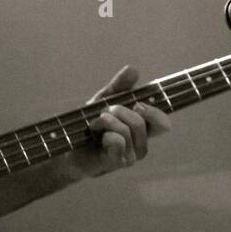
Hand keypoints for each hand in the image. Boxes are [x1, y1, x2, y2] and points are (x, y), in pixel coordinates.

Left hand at [61, 65, 170, 180]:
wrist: (67, 146)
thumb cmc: (89, 125)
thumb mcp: (103, 100)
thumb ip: (119, 86)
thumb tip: (133, 69)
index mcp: (142, 131)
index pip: (162, 124)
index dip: (154, 112)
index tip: (136, 104)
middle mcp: (139, 145)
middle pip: (141, 121)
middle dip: (119, 110)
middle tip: (104, 112)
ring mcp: (130, 156)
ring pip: (127, 129)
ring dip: (106, 121)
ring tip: (94, 125)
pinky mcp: (116, 162)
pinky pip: (119, 141)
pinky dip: (106, 133)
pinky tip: (98, 137)